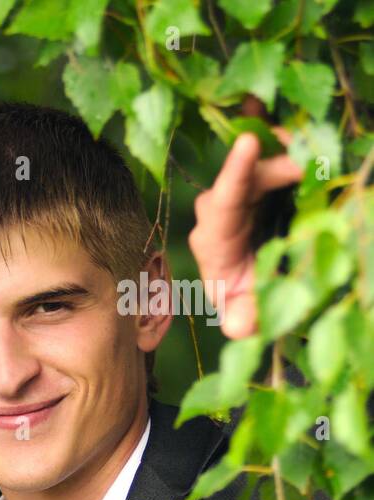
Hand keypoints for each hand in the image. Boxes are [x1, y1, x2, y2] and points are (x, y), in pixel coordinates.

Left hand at [187, 130, 301, 338]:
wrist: (267, 285)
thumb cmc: (254, 297)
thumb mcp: (251, 310)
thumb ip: (246, 317)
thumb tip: (238, 326)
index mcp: (214, 239)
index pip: (221, 203)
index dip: (235, 173)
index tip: (250, 143)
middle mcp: (223, 207)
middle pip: (247, 173)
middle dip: (278, 161)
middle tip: (315, 160)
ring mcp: (245, 187)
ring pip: (267, 158)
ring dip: (295, 151)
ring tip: (323, 154)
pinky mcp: (265, 176)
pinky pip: (280, 149)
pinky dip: (300, 142)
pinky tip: (313, 135)